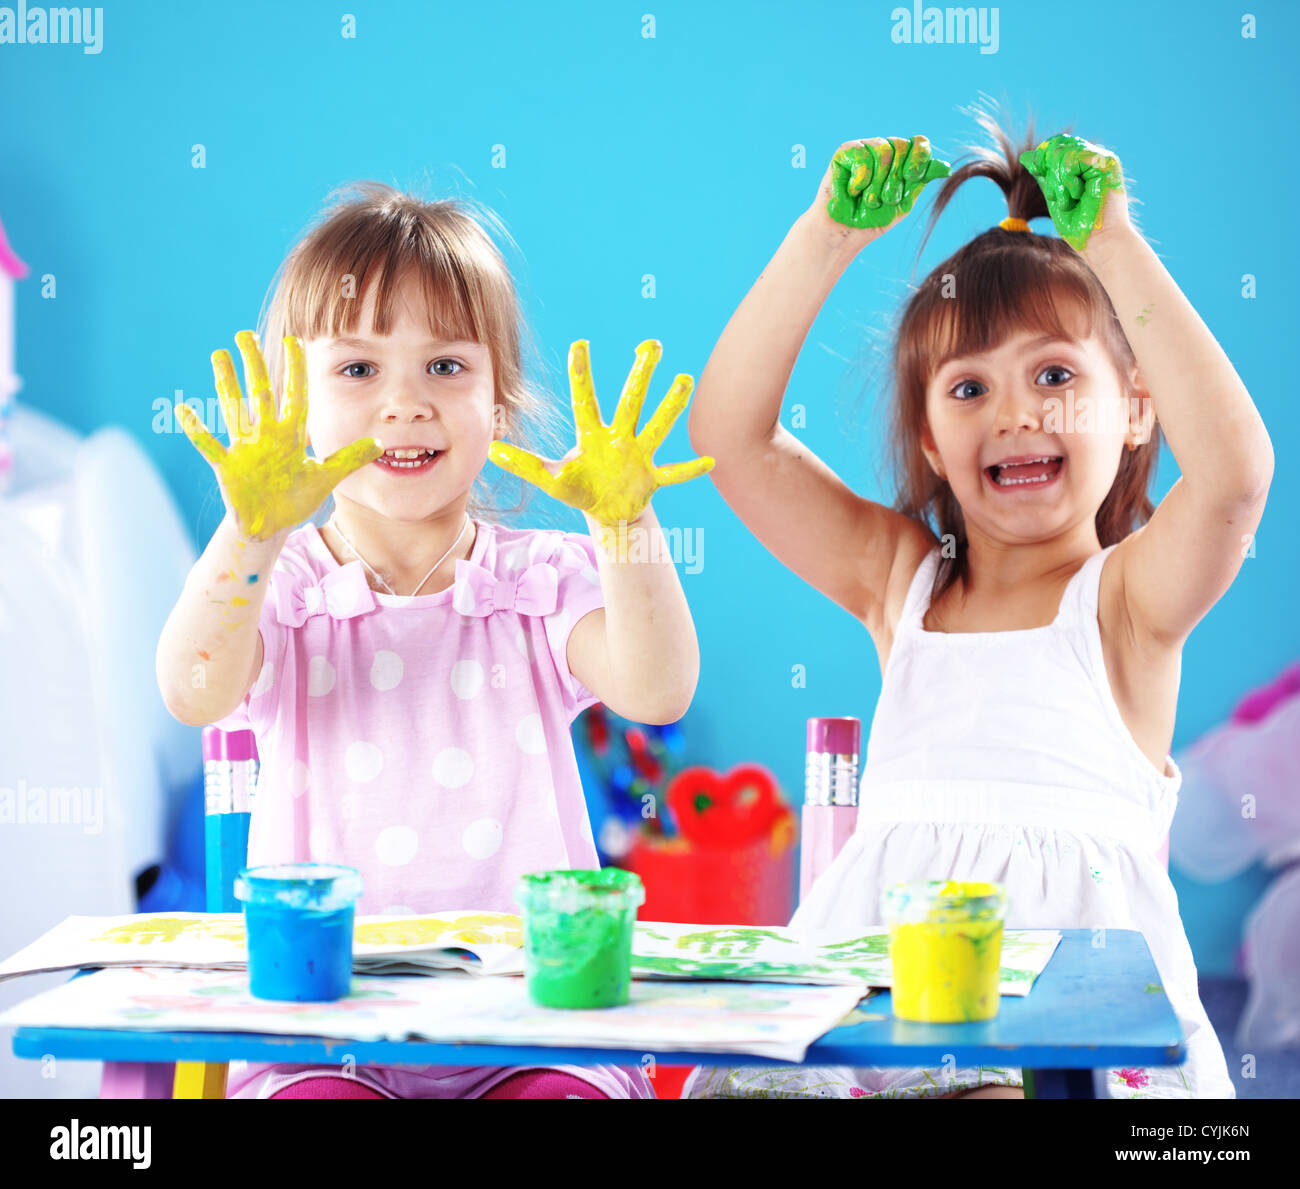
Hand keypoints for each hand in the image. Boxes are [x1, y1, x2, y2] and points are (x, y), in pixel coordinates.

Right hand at [176, 331, 384, 540]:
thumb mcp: (326, 477)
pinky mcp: (227, 467)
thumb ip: (349, 459)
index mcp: (290, 435)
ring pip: (234, 409)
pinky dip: (197, 430)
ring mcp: (245, 448)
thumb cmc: (296, 498)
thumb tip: (380, 445)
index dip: (295, 371)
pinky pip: (210, 446)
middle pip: (260, 393)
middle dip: (254, 365)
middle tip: (244, 334)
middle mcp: (267, 435)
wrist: (271, 525)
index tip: (293, 341)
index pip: (295, 396)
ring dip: (226, 383)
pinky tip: (184, 410)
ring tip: (217, 355)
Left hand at [488, 339, 713, 529]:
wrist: (608, 512)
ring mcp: (639, 455)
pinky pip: (674, 472)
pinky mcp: (652, 477)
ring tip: (684, 381)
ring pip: (657, 426)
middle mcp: (619, 438)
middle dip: (641, 374)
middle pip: (631, 401)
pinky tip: (709, 461)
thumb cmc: (580, 488)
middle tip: (652, 345)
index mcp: (592, 435)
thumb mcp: (550, 478)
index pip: (585, 400)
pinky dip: (690, 469)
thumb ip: (524, 464)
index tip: (580, 344)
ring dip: (671, 406)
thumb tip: (491, 450)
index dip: (582, 375)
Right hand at [816, 135, 950, 232]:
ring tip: (870, 201)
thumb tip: (946, 167)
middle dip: (896, 177)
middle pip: (901, 146)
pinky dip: (862, 178)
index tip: (912, 177)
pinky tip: (855, 191)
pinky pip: (863, 154)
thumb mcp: (904, 201)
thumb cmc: (873, 218)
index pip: (919, 143)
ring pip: (883, 151)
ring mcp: (866, 148)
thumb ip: (922, 181)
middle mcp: (885, 149)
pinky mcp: (846, 151)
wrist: (846, 231)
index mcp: (902, 159)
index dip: (918, 158)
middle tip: (887, 198)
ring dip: (878, 183)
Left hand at [1020, 133, 1128, 251]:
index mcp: (1081, 165)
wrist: (1097, 241)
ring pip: (1063, 151)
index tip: (1036, 170)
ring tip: (1068, 200)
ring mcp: (1100, 158)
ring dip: (1057, 180)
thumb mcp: (1055, 196)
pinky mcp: (1106, 162)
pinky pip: (1073, 158)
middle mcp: (1092, 158)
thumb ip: (1044, 176)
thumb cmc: (1078, 225)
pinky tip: (1076, 194)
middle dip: (1048, 170)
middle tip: (1056, 195)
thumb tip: (1025, 156)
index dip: (1042, 155)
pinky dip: (1067, 180)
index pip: (1057, 144)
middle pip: (1058, 143)